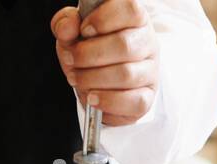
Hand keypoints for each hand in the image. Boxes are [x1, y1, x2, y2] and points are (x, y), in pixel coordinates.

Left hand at [51, 0, 158, 127]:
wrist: (98, 85)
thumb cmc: (90, 54)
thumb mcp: (74, 34)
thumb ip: (66, 24)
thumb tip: (68, 27)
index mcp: (134, 19)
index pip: (130, 9)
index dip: (104, 19)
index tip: (83, 30)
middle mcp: (147, 42)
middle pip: (124, 45)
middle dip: (89, 55)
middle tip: (72, 60)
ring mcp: (150, 71)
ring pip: (126, 75)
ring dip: (93, 79)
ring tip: (77, 80)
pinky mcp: (147, 97)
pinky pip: (133, 101)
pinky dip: (107, 101)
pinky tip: (92, 98)